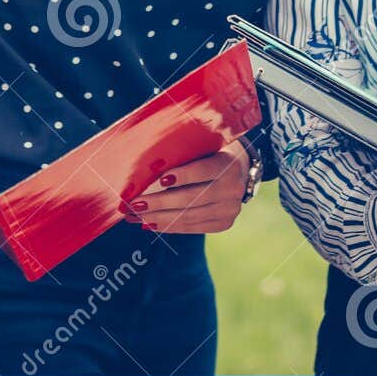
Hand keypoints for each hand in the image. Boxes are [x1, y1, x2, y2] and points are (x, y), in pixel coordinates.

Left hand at [122, 138, 251, 233]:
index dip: (183, 175)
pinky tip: (151, 224)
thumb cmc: (210, 153)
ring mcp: (230, 209)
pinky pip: (193, 228)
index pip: (203, 171)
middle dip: (160, 203)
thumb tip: (146, 168)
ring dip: (159, 218)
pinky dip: (170, 226)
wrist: (241, 170)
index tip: (160, 179)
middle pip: (192, 198)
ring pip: (189, 216)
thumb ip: (183, 156)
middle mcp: (233, 189)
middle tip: (135, 205)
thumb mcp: (203, 147)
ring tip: (136, 217)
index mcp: (228, 164)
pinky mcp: (224, 223)